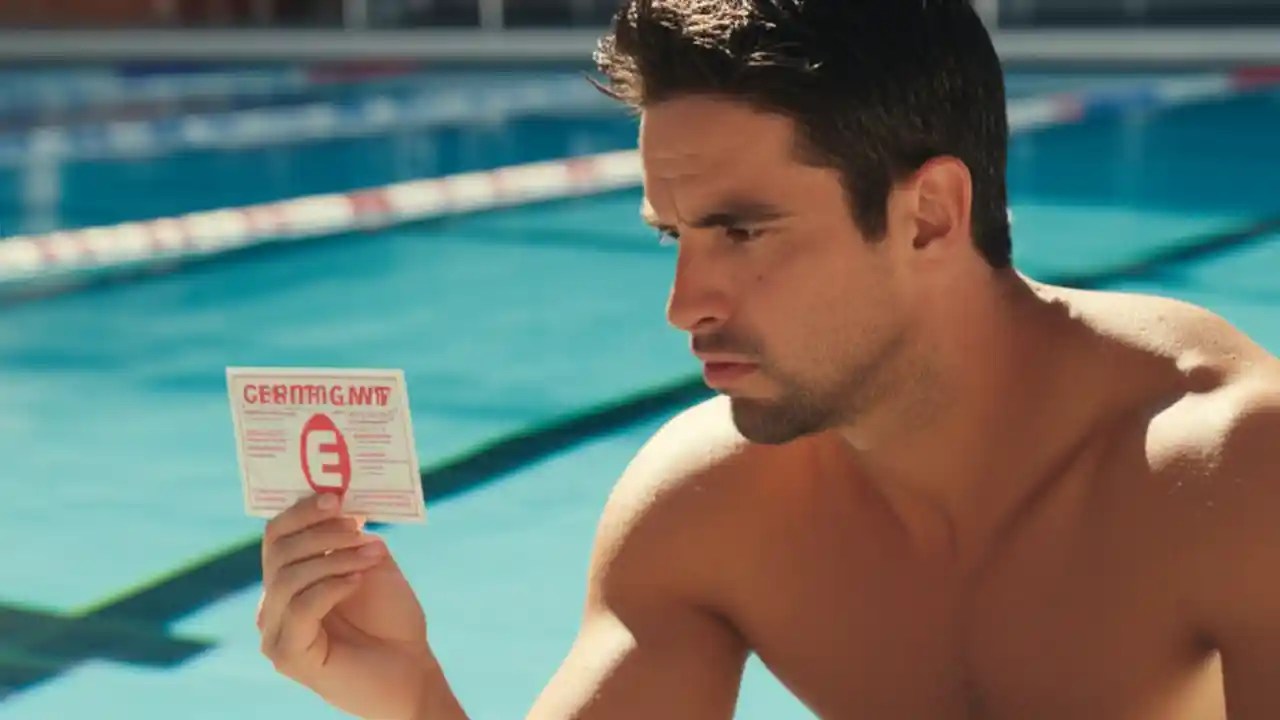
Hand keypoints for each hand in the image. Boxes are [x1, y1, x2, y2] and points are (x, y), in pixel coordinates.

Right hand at [258, 493, 434, 718]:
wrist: (411, 670)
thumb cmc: (391, 619)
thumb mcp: (371, 564)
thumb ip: (350, 536)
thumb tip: (337, 499)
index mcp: (289, 579)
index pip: (276, 535)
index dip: (301, 510)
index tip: (336, 497)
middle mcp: (274, 604)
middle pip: (277, 551)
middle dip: (320, 531)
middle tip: (357, 525)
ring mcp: (276, 632)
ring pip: (288, 577)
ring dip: (334, 557)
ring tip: (372, 555)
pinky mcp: (288, 655)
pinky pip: (301, 607)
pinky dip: (331, 586)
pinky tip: (358, 581)